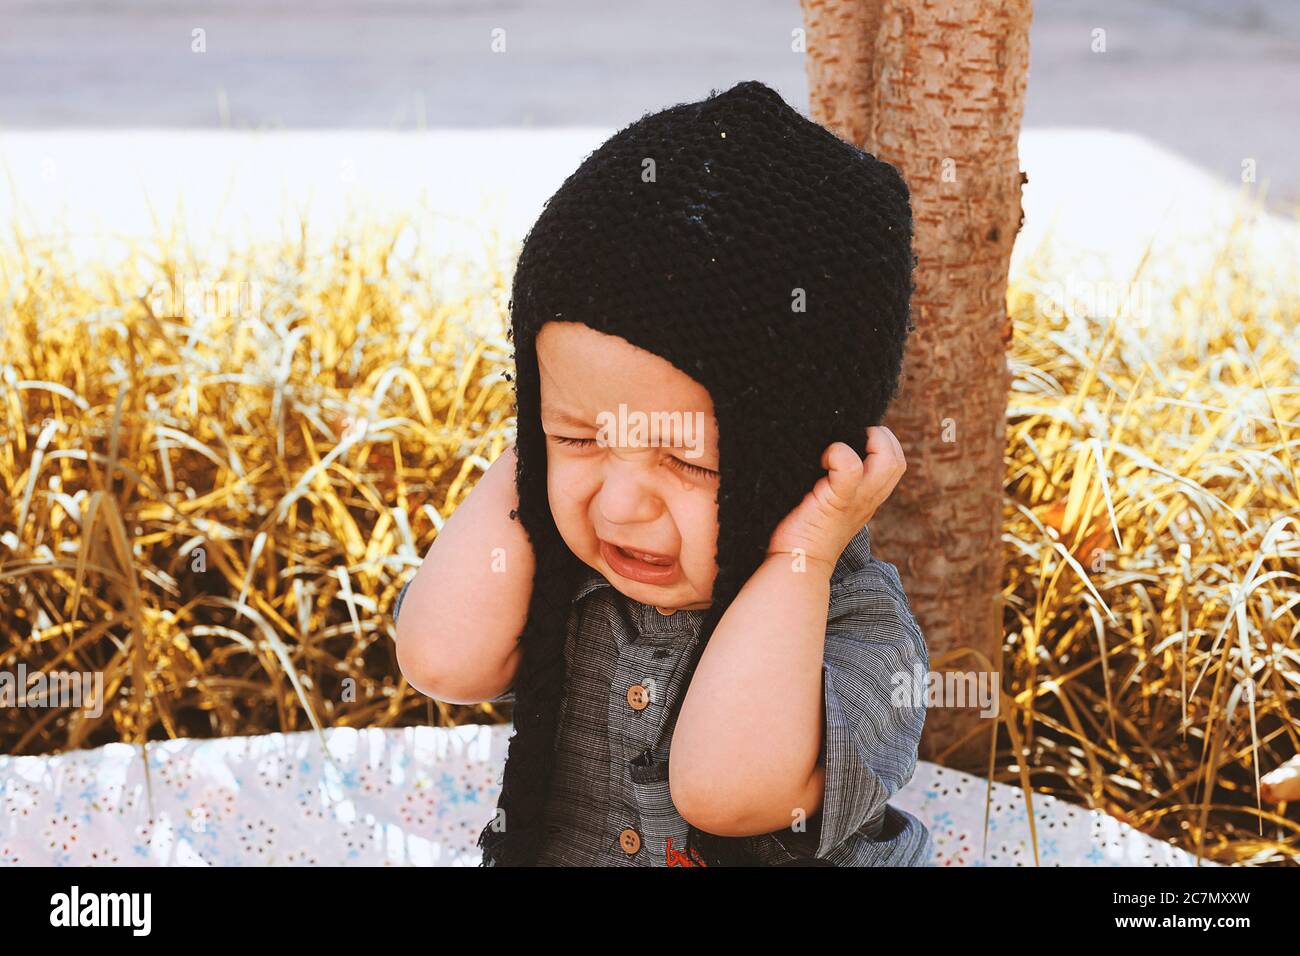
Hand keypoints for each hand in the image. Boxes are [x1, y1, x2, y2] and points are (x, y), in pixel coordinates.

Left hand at [766, 426, 906, 570]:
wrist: (797, 564)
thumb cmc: (804, 531)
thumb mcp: (829, 503)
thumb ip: (835, 482)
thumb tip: (823, 451)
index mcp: (869, 497)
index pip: (894, 463)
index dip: (881, 442)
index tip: (854, 438)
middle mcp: (869, 498)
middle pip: (898, 460)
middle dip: (880, 437)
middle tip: (849, 438)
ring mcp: (856, 500)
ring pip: (889, 461)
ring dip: (868, 442)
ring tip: (838, 446)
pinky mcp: (836, 501)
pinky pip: (851, 469)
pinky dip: (838, 454)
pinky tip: (820, 460)